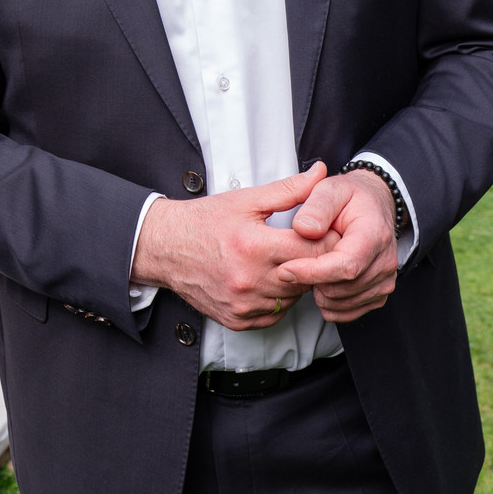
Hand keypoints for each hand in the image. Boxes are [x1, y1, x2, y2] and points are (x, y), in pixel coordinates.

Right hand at [131, 164, 337, 330]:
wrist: (165, 247)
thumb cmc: (205, 220)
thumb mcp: (246, 199)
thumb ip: (289, 189)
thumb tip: (320, 173)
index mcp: (255, 246)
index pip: (313, 250)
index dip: (327, 239)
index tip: (327, 232)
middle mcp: (250, 280)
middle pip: (308, 276)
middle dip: (315, 261)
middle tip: (311, 247)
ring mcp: (243, 304)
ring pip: (293, 299)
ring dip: (297, 282)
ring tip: (286, 261)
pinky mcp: (237, 320)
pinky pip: (274, 315)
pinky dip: (278, 300)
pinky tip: (269, 280)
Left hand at [277, 167, 397, 322]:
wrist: (373, 206)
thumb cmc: (350, 198)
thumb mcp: (330, 189)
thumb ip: (316, 206)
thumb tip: (304, 229)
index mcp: (374, 234)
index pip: (344, 265)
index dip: (312, 271)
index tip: (284, 269)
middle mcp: (384, 261)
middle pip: (340, 288)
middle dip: (311, 280)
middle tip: (297, 260)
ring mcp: (384, 281)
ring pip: (340, 303)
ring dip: (318, 291)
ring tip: (313, 265)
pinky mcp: (378, 295)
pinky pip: (346, 312)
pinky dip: (328, 302)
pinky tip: (322, 280)